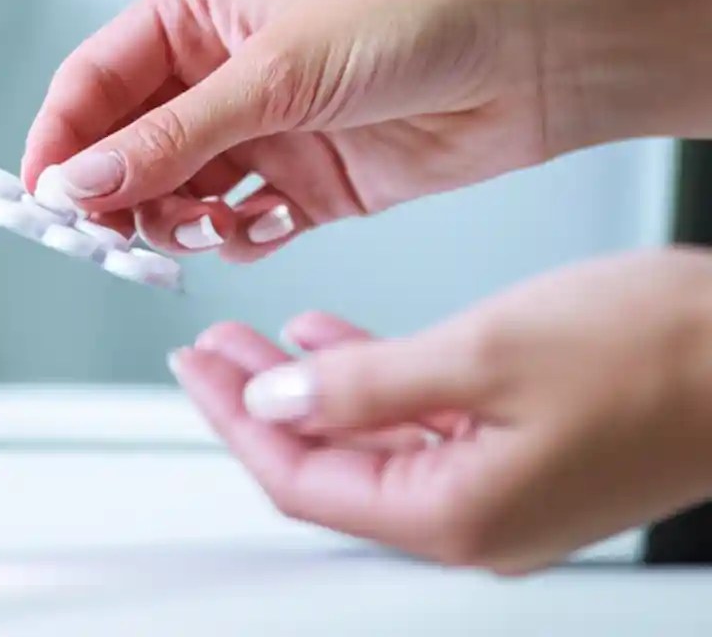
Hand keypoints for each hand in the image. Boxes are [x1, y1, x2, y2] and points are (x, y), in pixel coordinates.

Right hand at [22, 0, 554, 260]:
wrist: (536, 60)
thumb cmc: (420, 17)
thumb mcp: (278, 73)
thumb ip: (174, 135)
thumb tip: (82, 179)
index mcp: (198, 14)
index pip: (95, 83)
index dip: (61, 143)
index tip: (41, 201)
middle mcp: (222, 73)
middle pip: (128, 148)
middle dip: (116, 195)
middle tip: (111, 237)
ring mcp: (263, 131)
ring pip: (177, 195)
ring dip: (177, 222)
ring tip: (205, 228)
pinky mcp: (305, 183)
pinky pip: (239, 226)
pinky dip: (237, 239)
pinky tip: (262, 227)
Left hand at [168, 248, 711, 573]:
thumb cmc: (664, 353)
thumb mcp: (484, 352)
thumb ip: (364, 384)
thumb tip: (276, 401)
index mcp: (455, 514)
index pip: (302, 478)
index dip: (235, 420)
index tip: (194, 368)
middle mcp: (471, 519)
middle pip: (327, 464)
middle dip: (260, 402)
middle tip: (209, 352)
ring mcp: (499, 490)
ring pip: (368, 441)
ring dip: (309, 387)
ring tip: (254, 339)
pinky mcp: (523, 455)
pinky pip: (420, 424)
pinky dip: (373, 381)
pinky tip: (336, 342)